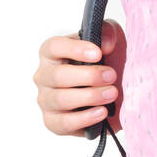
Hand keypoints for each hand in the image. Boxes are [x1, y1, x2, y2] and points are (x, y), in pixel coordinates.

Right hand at [33, 20, 126, 135]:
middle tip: (112, 75)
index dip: (75, 49)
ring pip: (60, 99)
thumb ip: (108, 33)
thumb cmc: (105, 63)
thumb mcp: (110, 41)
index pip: (53, 47)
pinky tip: (101, 112)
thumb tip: (106, 43)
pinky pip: (63, 123)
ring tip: (112, 94)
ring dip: (89, 97)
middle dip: (88, 76)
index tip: (98, 53)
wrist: (113, 92)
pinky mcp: (53, 122)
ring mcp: (46, 100)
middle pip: (57, 76)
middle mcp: (44, 76)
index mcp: (52, 53)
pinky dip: (84, 118)